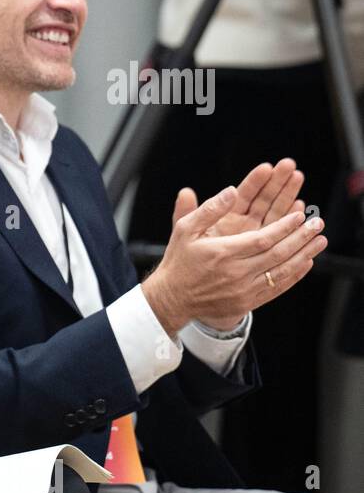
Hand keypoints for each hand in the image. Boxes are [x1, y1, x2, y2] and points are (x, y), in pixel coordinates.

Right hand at [170, 158, 305, 328]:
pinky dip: (294, 275)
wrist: (172, 298)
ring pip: (282, 271)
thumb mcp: (185, 230)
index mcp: (222, 253)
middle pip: (278, 253)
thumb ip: (209, 209)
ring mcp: (243, 290)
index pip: (263, 238)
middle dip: (301, 237)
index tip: (300, 215)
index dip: (285, 226)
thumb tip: (231, 191)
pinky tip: (306, 263)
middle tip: (318, 224)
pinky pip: (276, 288)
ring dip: (304, 255)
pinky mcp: (247, 302)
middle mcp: (236, 273)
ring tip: (320, 241)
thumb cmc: (179, 261)